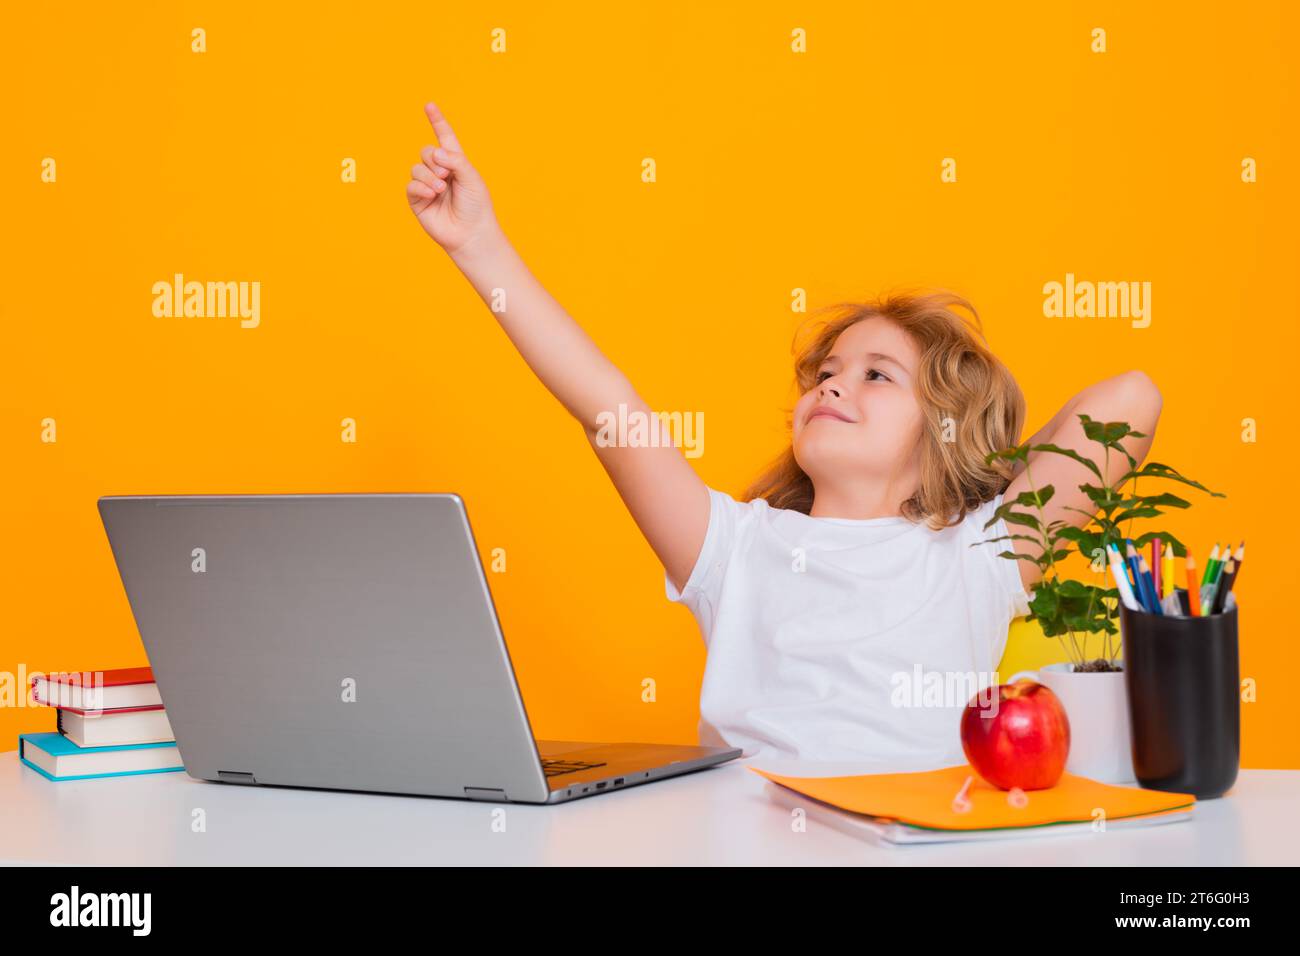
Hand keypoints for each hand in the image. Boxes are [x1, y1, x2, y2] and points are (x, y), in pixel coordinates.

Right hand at [407, 102, 498, 255]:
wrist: (471, 233)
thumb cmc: (476, 206)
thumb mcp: (471, 177)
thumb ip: (455, 160)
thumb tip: (434, 153)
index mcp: (455, 163)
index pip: (444, 138)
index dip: (437, 122)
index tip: (429, 105)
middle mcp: (439, 172)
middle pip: (426, 151)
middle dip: (434, 160)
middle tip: (447, 175)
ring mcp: (427, 186)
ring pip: (417, 168)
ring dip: (429, 176)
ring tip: (441, 189)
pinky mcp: (417, 200)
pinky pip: (411, 185)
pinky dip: (421, 187)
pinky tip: (432, 195)